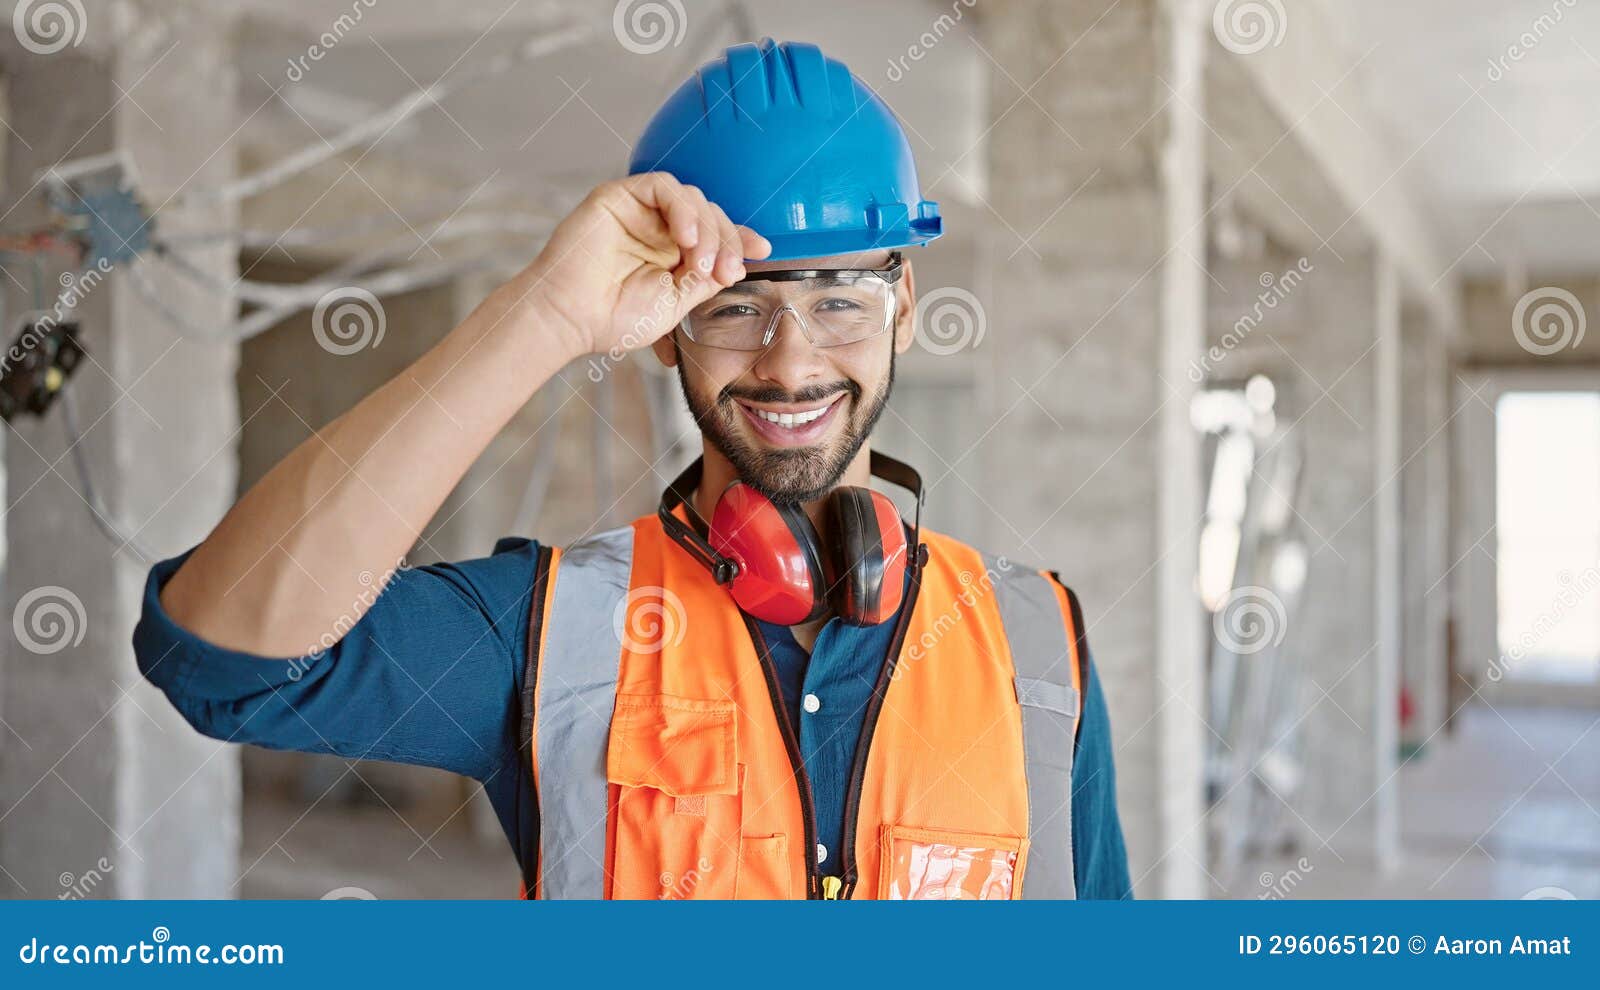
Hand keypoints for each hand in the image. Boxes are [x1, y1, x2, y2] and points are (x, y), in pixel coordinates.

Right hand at [512, 172, 770, 358]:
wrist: (572, 318)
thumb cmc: (614, 317)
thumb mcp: (676, 303)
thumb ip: (705, 280)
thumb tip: (738, 264)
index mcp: (673, 254)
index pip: (715, 235)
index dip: (740, 239)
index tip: (762, 251)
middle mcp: (659, 229)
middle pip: (710, 215)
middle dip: (726, 241)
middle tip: (725, 272)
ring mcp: (640, 212)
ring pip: (692, 198)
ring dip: (706, 229)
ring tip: (698, 263)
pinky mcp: (620, 197)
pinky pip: (662, 186)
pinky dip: (682, 208)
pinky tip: (684, 238)